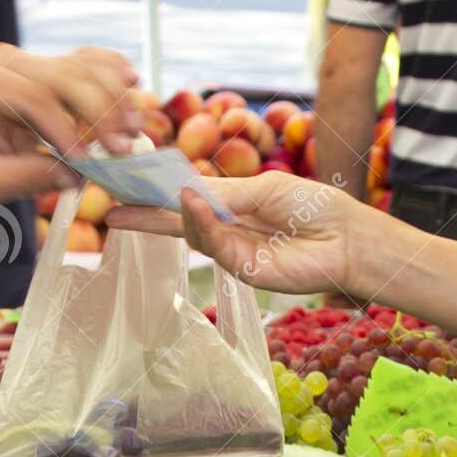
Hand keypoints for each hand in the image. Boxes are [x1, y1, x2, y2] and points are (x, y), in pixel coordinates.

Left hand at [0, 44, 140, 208]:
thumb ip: (26, 178)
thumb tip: (78, 176)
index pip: (36, 99)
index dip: (68, 131)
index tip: (90, 164)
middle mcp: (1, 61)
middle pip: (64, 75)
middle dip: (99, 111)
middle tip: (126, 146)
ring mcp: (21, 60)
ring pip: (78, 65)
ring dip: (111, 94)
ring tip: (135, 125)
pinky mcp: (37, 67)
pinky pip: (78, 62)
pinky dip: (107, 73)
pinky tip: (131, 86)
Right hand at [105, 174, 365, 295]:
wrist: (346, 238)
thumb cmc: (313, 207)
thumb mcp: (264, 188)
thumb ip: (224, 194)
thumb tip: (185, 192)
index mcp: (231, 206)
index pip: (187, 200)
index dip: (158, 195)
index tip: (127, 185)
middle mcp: (227, 230)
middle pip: (178, 224)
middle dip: (144, 218)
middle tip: (110, 213)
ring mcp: (233, 253)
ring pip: (193, 235)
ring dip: (178, 213)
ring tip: (166, 194)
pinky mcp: (243, 271)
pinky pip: (214, 246)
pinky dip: (201, 224)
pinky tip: (190, 205)